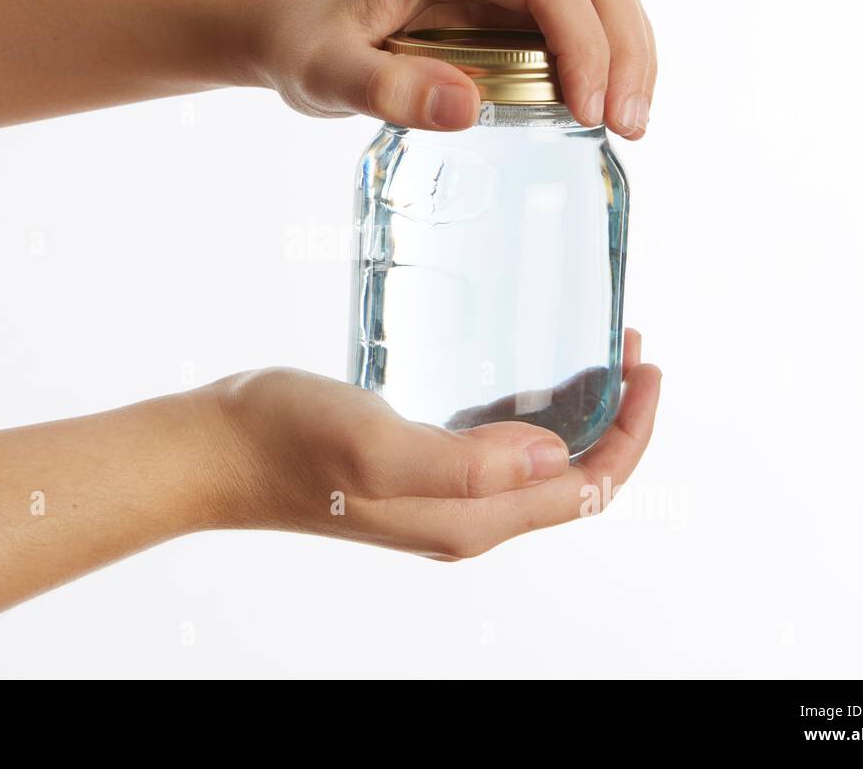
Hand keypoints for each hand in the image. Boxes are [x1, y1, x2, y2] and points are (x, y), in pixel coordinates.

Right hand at [197, 329, 660, 559]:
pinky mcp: (411, 466)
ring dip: (572, 408)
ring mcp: (437, 494)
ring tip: (586, 346)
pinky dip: (522, 405)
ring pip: (533, 457)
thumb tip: (554, 452)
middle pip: (570, 476)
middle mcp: (465, 515)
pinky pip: (491, 441)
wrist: (214, 451)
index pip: (587, 487)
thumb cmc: (285, 443)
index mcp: (472, 518)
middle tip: (625, 343)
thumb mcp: (376, 448)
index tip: (647, 365)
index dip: (632, 432)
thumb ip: (465, 461)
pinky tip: (512, 363)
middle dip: (613, 416)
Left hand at [260, 0, 656, 137]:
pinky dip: (607, 50)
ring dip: (628, 51)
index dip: (584, 46)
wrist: (294, 18)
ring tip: (629, 123)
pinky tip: (607, 101)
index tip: (591, 114)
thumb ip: (386, 90)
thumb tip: (468, 107)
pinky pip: (583, 6)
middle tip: (629, 126)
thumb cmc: (307, 40)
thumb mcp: (327, 74)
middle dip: (624, 51)